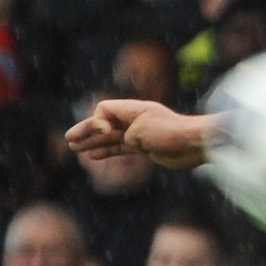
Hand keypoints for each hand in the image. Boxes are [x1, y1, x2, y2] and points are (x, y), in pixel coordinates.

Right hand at [65, 98, 213, 168]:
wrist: (196, 145)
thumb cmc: (172, 133)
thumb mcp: (141, 129)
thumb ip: (124, 133)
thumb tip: (123, 139)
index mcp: (133, 109)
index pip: (104, 109)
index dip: (97, 121)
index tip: (106, 132)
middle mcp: (135, 120)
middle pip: (104, 123)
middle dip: (86, 131)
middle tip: (68, 139)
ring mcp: (139, 134)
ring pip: (110, 138)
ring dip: (93, 142)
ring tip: (75, 149)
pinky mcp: (146, 147)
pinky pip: (120, 149)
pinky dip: (107, 152)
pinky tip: (93, 156)